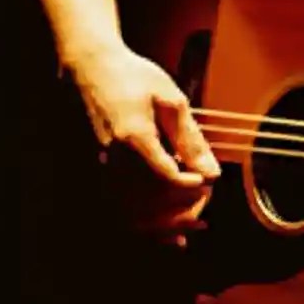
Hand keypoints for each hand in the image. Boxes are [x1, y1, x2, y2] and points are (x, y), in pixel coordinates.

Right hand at [67, 44, 220, 241]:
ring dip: (162, 224)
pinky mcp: (100, 168)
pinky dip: (144, 222)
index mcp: (134, 137)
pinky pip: (120, 205)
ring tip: (191, 229)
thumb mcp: (171, 100)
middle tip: (204, 208)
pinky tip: (166, 233)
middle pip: (149, 201)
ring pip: (132, 210)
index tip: (208, 182)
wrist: (92, 69)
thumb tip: (211, 172)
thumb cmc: (134, 78)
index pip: (166, 177)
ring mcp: (104, 165)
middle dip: (180, 210)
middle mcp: (114, 157)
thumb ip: (190, 138)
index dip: (191, 186)